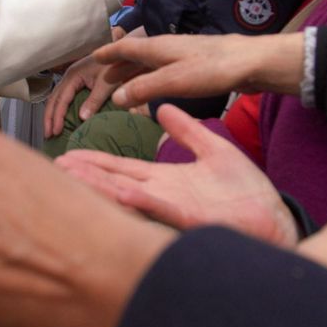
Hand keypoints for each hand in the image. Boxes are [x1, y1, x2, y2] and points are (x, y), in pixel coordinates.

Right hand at [58, 105, 298, 246]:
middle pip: (116, 182)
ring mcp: (174, 208)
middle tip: (55, 167)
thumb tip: (164, 108)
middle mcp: (163, 194)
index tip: (70, 154)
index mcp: (167, 179)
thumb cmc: (245, 191)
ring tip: (73, 178)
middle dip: (87, 175)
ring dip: (101, 188)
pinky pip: (162, 208)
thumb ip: (187, 131)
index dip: (97, 161)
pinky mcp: (191, 219)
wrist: (272, 216)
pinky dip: (141, 201)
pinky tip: (122, 191)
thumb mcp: (213, 150)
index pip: (124, 168)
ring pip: (130, 196)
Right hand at [93, 32, 303, 108]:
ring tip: (126, 83)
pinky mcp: (198, 65)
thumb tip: (116, 98)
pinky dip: (153, 77)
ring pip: (153, 62)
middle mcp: (169, 48)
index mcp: (159, 47)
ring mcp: (185, 55)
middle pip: (138, 54)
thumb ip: (144, 88)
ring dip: (136, 71)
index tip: (93, 57)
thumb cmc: (212, 69)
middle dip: (120, 65)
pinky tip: (160, 86)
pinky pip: (166, 70)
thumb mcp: (173, 80)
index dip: (109, 53)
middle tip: (105, 77)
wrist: (251, 62)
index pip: (126, 47)